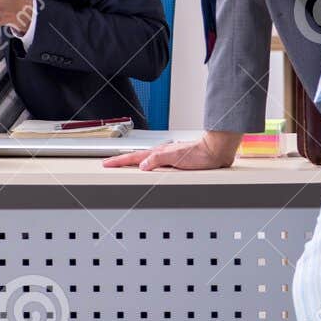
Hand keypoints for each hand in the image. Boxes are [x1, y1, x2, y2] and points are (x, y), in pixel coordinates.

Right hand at [102, 130, 241, 170]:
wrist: (214, 152)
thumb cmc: (199, 154)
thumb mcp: (175, 157)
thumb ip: (157, 160)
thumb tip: (142, 165)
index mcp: (158, 153)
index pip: (134, 158)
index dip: (119, 161)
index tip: (107, 163)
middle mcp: (161, 154)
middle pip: (137, 157)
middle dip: (122, 160)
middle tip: (110, 163)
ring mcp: (168, 157)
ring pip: (145, 160)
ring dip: (133, 162)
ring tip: (123, 165)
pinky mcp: (175, 162)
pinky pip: (155, 163)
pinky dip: (147, 165)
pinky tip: (149, 168)